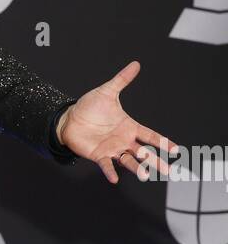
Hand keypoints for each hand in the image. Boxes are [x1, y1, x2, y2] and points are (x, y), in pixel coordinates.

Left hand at [57, 61, 177, 183]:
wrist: (70, 118)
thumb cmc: (89, 107)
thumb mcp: (107, 92)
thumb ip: (122, 80)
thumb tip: (136, 64)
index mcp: (129, 127)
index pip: (150, 135)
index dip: (162, 142)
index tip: (175, 150)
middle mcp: (123, 140)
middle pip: (144, 152)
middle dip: (155, 161)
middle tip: (168, 171)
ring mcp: (112, 149)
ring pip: (128, 161)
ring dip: (137, 168)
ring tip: (145, 175)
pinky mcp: (99, 155)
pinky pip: (107, 165)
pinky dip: (110, 171)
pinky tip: (115, 179)